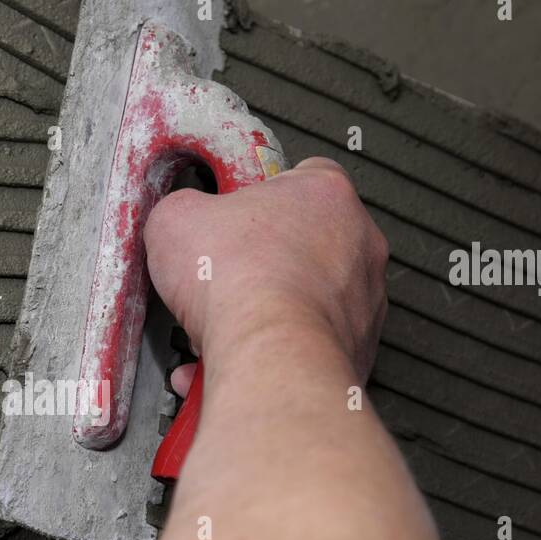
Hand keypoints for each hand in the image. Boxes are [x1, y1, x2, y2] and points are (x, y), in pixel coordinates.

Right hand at [144, 157, 388, 383]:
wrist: (269, 353)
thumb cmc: (240, 283)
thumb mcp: (176, 219)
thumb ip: (183, 211)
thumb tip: (180, 223)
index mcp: (325, 193)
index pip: (296, 178)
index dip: (254, 201)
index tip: (229, 221)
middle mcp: (358, 243)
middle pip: (302, 245)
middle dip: (259, 266)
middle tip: (225, 280)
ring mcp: (364, 300)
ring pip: (305, 303)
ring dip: (263, 315)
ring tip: (221, 328)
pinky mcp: (358, 350)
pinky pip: (306, 347)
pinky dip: (269, 355)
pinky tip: (230, 361)